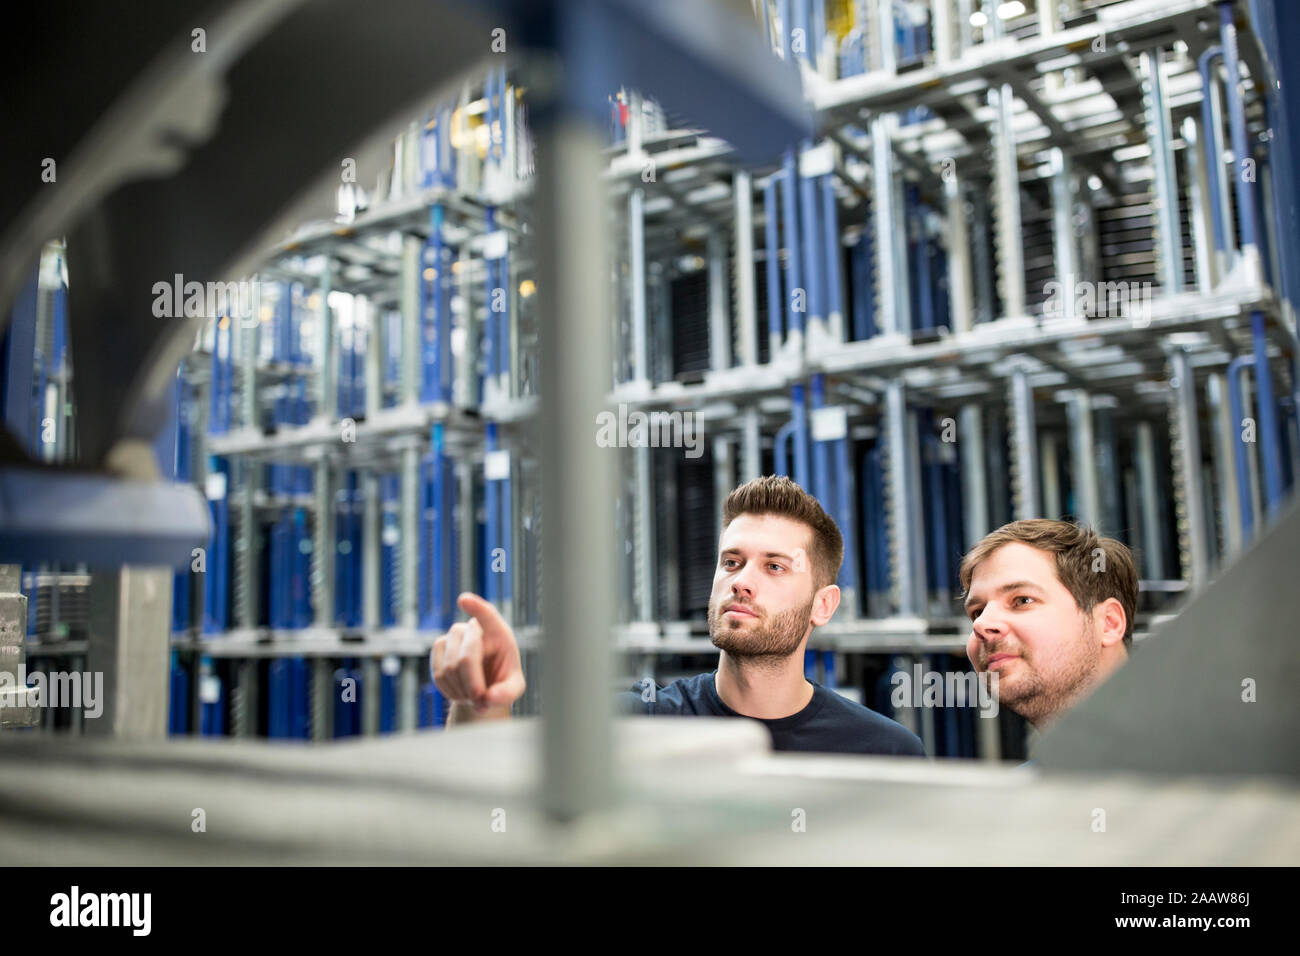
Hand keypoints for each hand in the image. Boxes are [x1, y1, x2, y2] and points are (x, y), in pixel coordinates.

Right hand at [431, 592, 524, 719]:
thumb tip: (489, 698)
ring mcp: (453, 635)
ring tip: (474, 696)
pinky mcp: (438, 646)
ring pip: (450, 668)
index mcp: (498, 632)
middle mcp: (473, 628)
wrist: (482, 683)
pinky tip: (460, 692)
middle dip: (473, 684)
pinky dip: (450, 690)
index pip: (487, 616)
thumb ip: (507, 693)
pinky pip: (439, 674)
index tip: (464, 600)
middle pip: (467, 658)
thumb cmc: (502, 680)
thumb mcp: (514, 687)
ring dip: (462, 690)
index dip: (476, 608)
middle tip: (481, 701)